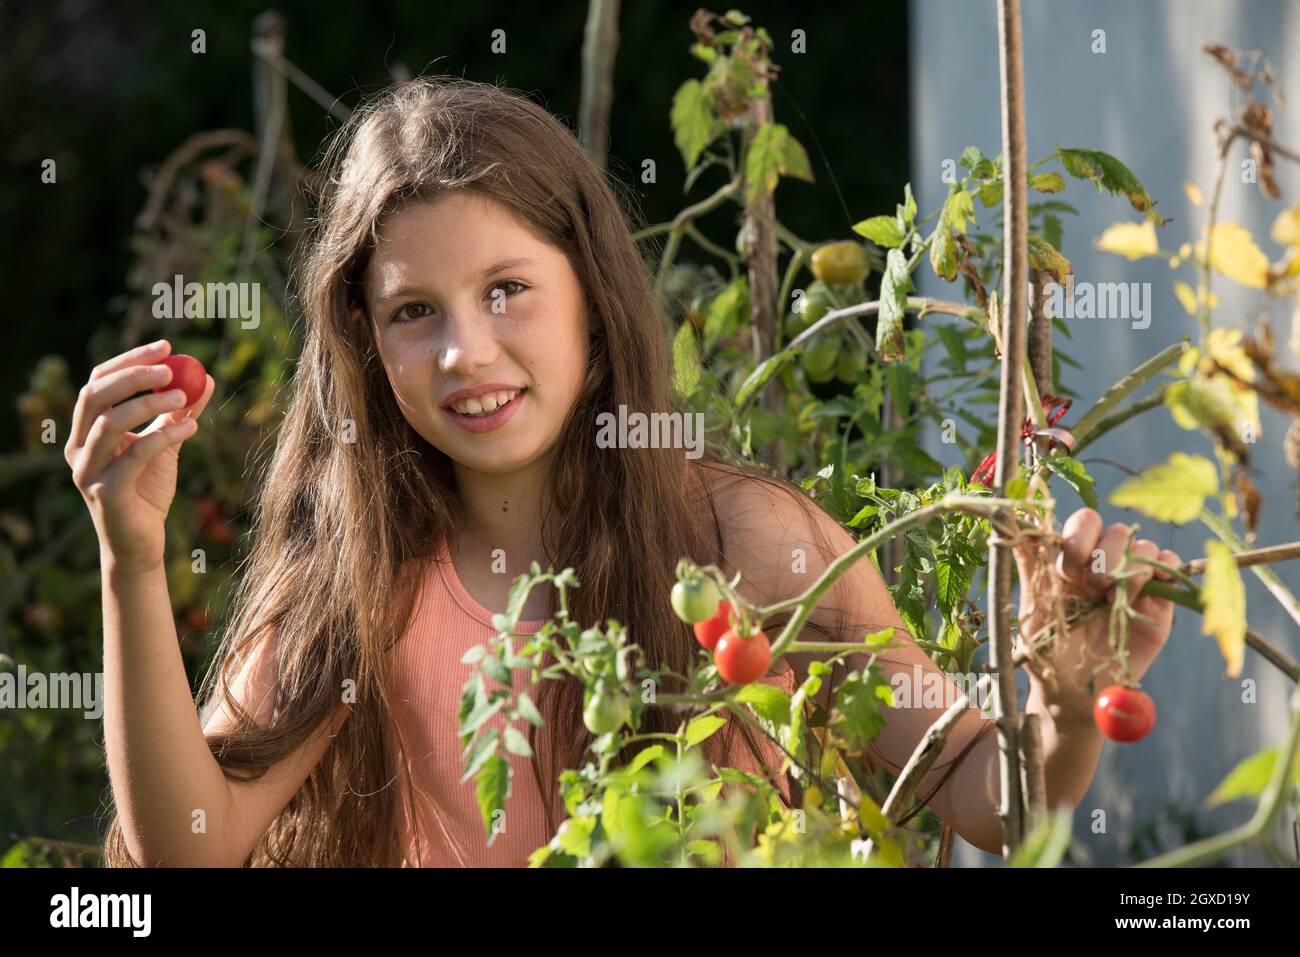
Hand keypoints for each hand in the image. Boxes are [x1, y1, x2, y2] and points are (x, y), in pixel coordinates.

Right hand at [65, 340, 214, 572]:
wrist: (141, 544)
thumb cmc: (147, 491)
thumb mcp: (166, 444)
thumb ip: (180, 412)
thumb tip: (204, 377)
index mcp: (87, 430)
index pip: (98, 382)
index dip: (130, 361)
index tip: (167, 347)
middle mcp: (79, 447)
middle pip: (96, 396)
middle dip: (133, 376)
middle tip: (172, 367)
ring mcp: (87, 471)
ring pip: (109, 423)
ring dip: (149, 404)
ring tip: (184, 398)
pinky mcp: (105, 493)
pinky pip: (133, 456)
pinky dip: (163, 436)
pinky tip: (191, 428)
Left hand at [1011, 507, 1181, 721]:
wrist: (1074, 692)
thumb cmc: (1048, 649)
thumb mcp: (1034, 608)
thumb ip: (1030, 565)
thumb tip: (1011, 524)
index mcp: (1071, 560)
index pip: (1085, 522)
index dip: (1081, 537)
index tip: (1070, 567)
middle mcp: (1103, 564)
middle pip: (1117, 531)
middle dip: (1105, 557)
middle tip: (1094, 589)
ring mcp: (1132, 579)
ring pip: (1145, 547)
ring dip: (1130, 570)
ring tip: (1114, 601)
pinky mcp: (1158, 599)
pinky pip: (1171, 565)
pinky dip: (1162, 573)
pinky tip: (1140, 598)